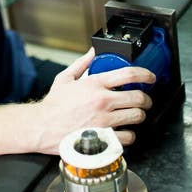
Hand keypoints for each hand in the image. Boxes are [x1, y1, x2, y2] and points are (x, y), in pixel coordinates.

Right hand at [32, 47, 153, 149]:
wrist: (42, 128)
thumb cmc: (53, 106)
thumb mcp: (65, 78)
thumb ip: (81, 64)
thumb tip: (92, 52)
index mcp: (94, 84)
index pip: (128, 75)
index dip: (145, 74)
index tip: (150, 76)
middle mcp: (102, 101)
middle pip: (138, 97)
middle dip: (145, 99)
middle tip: (144, 101)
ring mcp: (104, 121)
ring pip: (136, 117)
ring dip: (139, 116)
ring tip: (135, 115)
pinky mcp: (104, 138)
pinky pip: (128, 137)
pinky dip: (129, 135)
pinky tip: (124, 131)